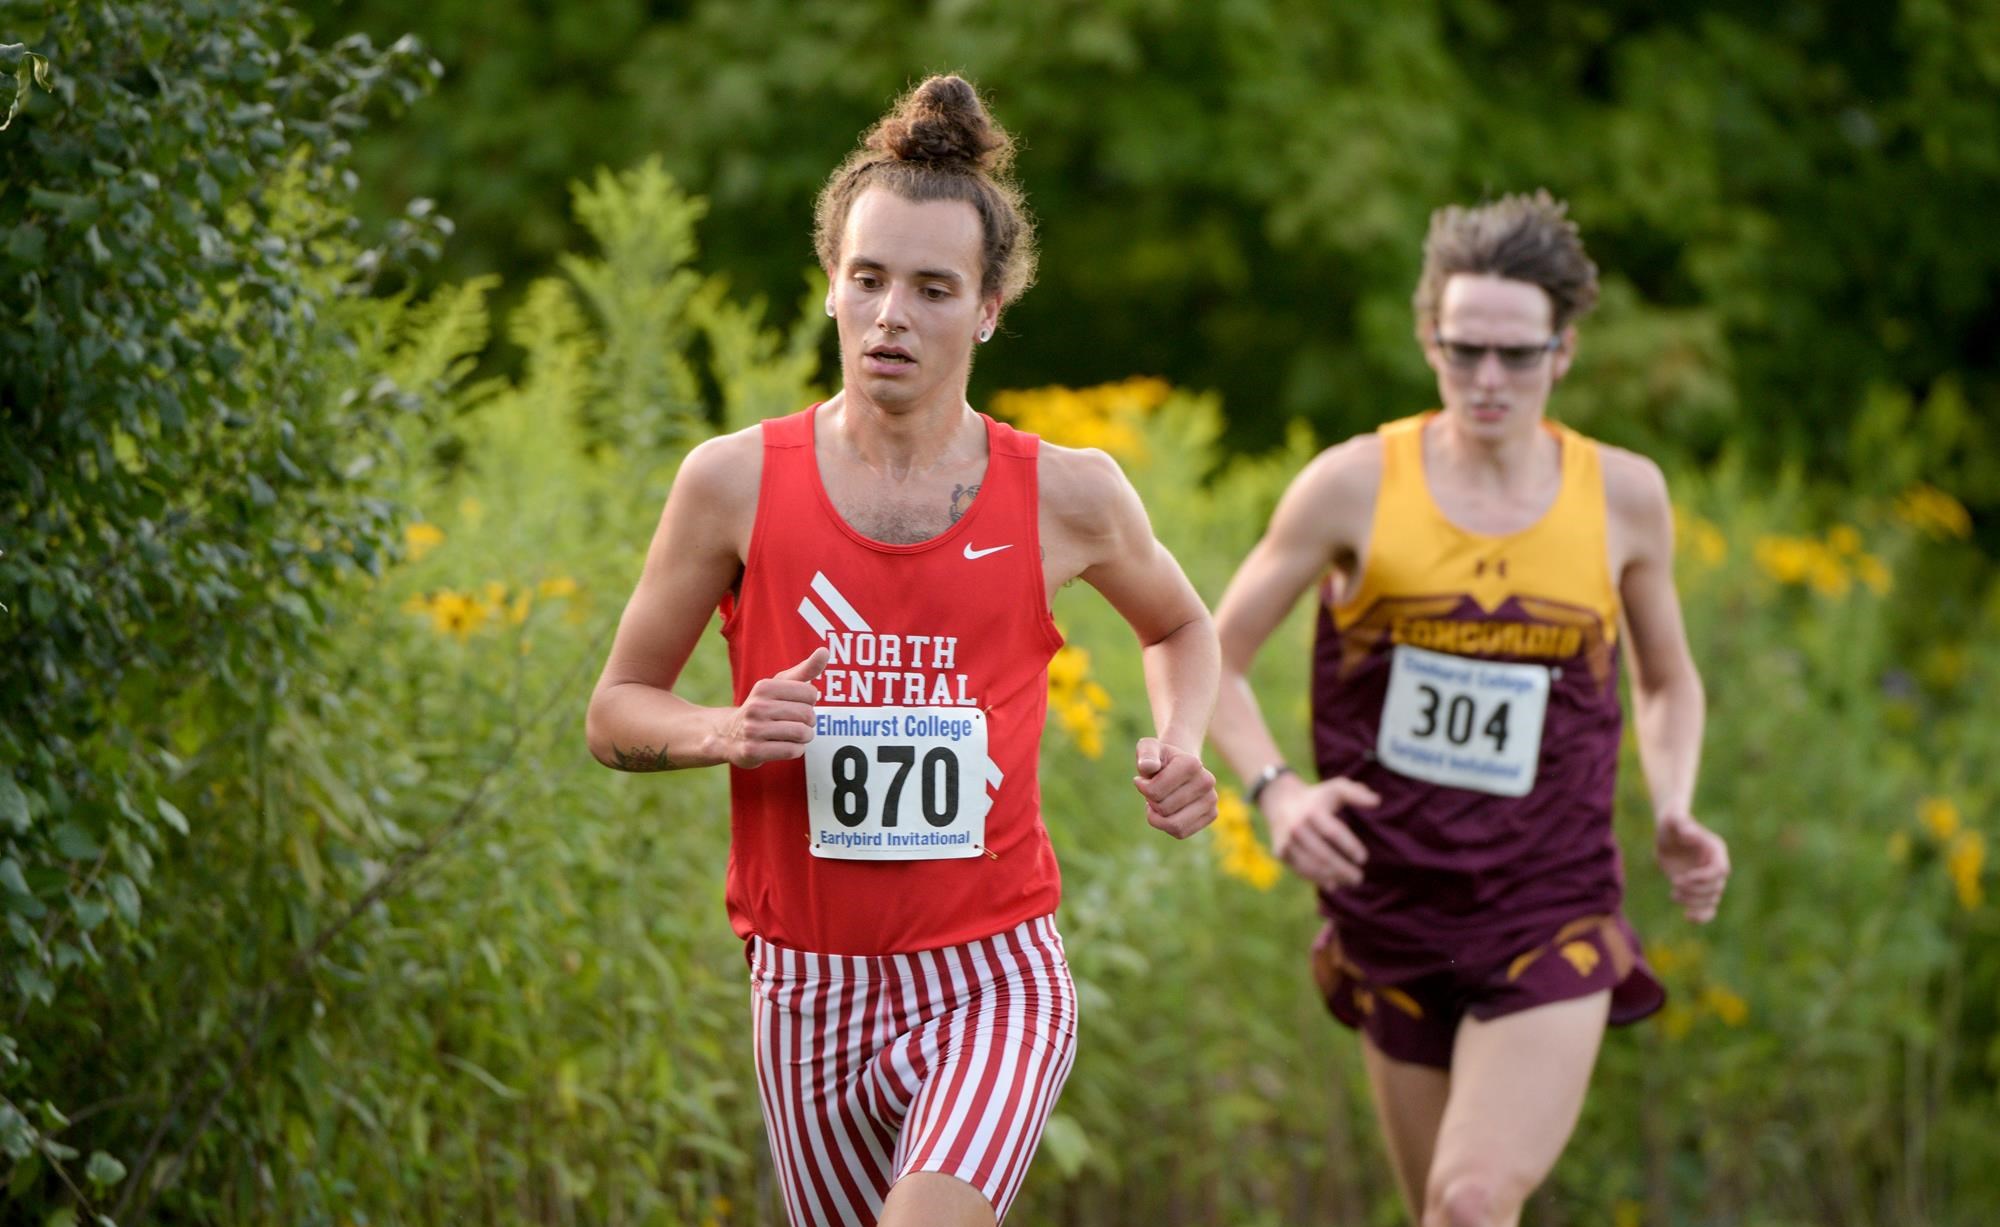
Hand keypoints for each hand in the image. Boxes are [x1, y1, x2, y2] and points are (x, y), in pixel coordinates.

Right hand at [720, 647, 826, 767]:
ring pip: (801, 733)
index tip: (797, 704)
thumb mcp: (780, 685)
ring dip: (804, 737)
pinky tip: (785, 745)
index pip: (810, 693)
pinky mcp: (753, 751)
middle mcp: (756, 707)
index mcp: (764, 687)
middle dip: (809, 721)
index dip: (809, 702)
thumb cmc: (763, 706)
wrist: (729, 734)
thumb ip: (805, 669)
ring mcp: (753, 730)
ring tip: (794, 735)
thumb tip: (825, 651)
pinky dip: (796, 749)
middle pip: (807, 714)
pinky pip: (792, 750)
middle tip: (797, 722)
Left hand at [1133, 738, 1217, 838]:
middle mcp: (1207, 781)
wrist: (1178, 766)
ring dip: (1159, 817)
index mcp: (1191, 763)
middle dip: (1151, 802)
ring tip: (1160, 802)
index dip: (1143, 788)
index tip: (1144, 779)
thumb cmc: (1159, 759)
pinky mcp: (1212, 814)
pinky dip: (1168, 826)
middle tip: (1155, 791)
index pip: (1154, 791)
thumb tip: (1148, 766)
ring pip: (1174, 825)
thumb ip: (1145, 753)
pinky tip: (1170, 812)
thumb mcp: (1147, 748)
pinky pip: (1181, 833)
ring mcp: (1212, 799)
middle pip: (1163, 809)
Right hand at [1262, 775, 1378, 890]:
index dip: (1350, 847)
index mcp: (1312, 811)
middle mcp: (1297, 827)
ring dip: (1332, 877)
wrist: (1280, 801)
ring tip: (1349, 882)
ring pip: (1312, 866)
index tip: (1364, 859)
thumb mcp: (1336, 788)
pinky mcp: (1280, 852)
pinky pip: (1300, 870)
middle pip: (1323, 854)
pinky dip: (1316, 879)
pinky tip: (1332, 884)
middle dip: (1343, 869)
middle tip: (1359, 878)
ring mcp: (1287, 841)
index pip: (1333, 832)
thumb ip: (1357, 793)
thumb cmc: (1317, 797)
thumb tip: (1377, 801)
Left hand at [1655, 811, 1728, 922]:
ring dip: (1694, 903)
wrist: (1669, 834)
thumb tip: (1689, 832)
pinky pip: (1709, 908)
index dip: (1702, 878)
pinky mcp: (1700, 889)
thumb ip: (1681, 823)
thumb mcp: (1673, 820)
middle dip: (1694, 891)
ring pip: (1712, 899)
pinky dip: (1702, 916)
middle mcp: (1716, 866)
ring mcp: (1709, 879)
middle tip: (1674, 884)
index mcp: (1715, 850)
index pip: (1719, 870)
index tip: (1682, 878)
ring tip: (1673, 895)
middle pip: (1716, 888)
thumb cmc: (1672, 823)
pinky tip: (1688, 918)